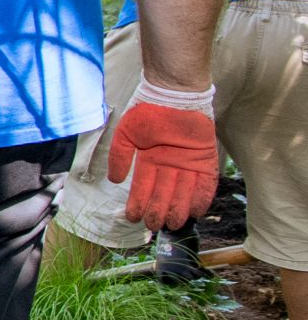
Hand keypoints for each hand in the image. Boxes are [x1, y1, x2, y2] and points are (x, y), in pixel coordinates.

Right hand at [105, 81, 217, 229]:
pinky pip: (205, 183)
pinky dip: (201, 197)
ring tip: (172, 224)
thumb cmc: (148, 111)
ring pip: (183, 193)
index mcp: (149, 160)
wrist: (174, 94)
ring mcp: (188, 163)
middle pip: (164, 194)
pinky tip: (195, 211)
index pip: (143, 188)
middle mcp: (169, 165)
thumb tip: (113, 180)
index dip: (138, 204)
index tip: (133, 218)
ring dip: (178, 209)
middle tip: (154, 225)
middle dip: (158, 211)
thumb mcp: (126, 133)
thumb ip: (119, 156)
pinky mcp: (205, 160)